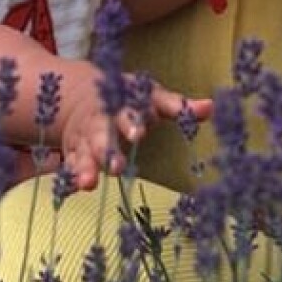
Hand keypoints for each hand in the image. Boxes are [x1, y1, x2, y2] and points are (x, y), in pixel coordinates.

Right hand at [58, 75, 212, 190]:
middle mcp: (101, 120)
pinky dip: (71, 176)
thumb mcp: (151, 96)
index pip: (129, 112)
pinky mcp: (74, 152)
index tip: (139, 134)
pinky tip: (74, 189)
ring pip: (83, 152)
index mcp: (123, 104)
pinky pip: (71, 165)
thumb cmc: (128, 98)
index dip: (133, 122)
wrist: (83, 93)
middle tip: (115, 167)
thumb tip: (211, 107)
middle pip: (102, 133)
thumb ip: (178, 105)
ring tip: (88, 183)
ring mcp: (85, 137)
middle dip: (107, 149)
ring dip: (86, 167)